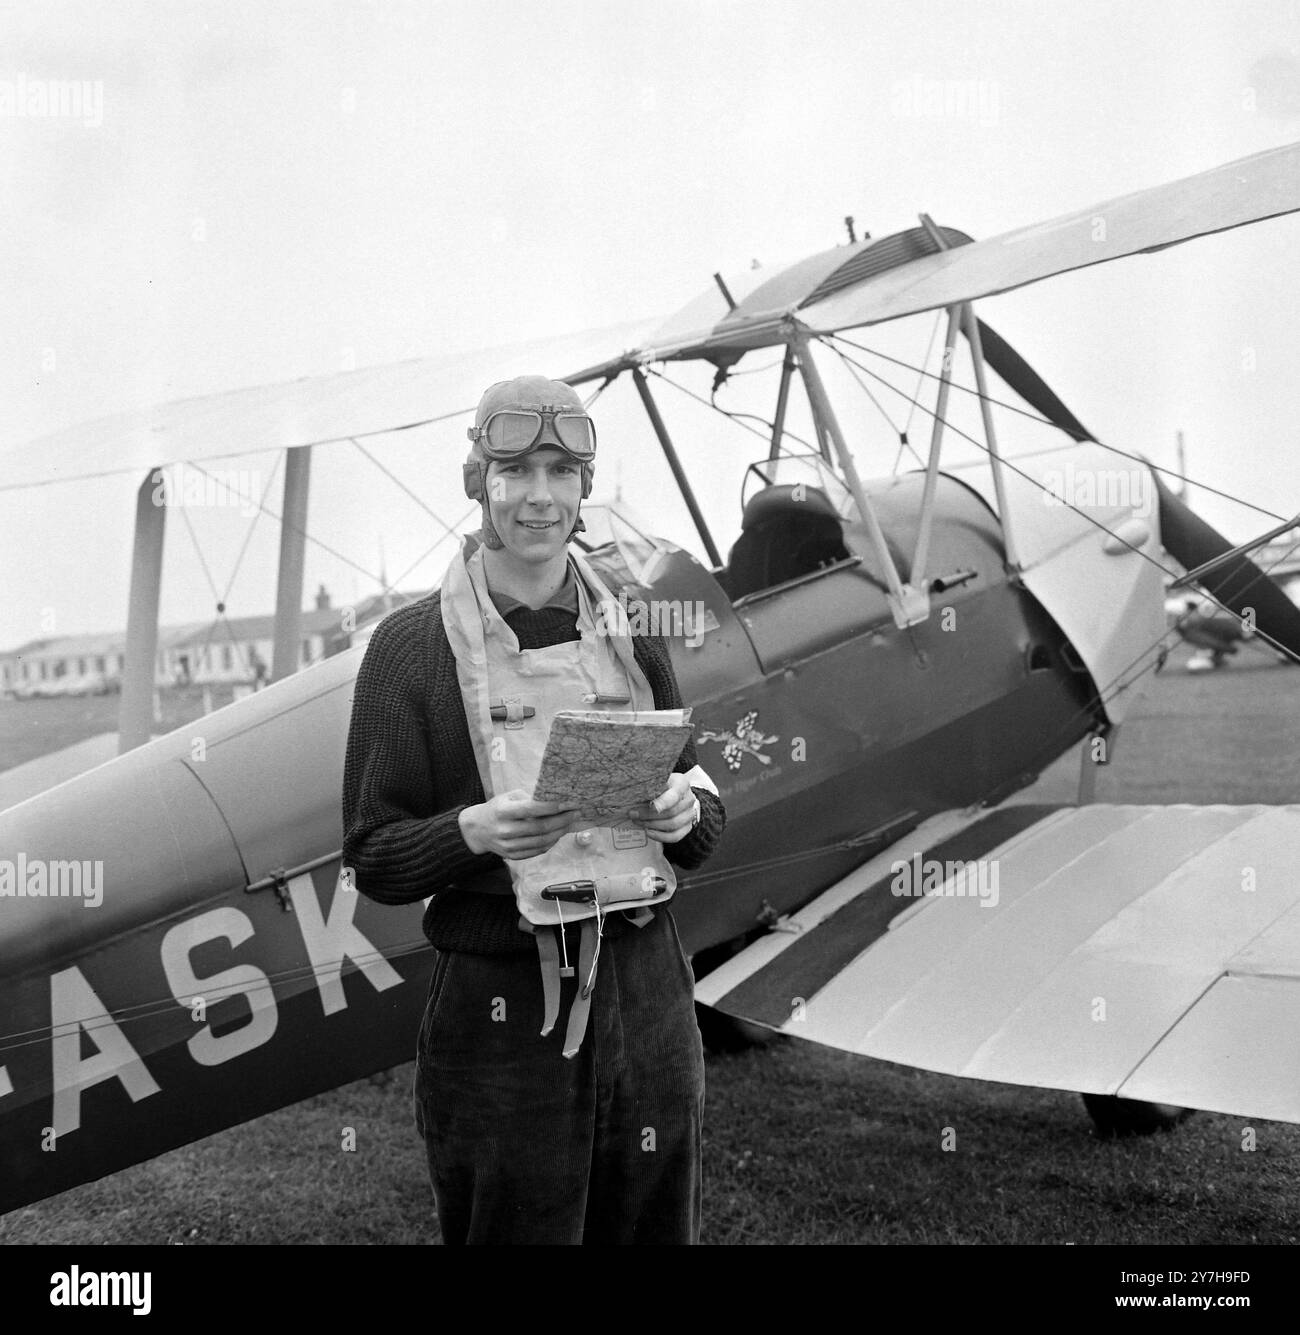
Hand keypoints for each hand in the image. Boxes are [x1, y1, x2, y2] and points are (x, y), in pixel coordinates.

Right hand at [459, 790, 580, 860]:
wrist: (477, 829)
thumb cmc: (498, 808)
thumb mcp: (508, 797)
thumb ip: (529, 797)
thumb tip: (556, 797)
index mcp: (503, 811)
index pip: (532, 809)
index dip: (552, 807)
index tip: (568, 802)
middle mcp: (504, 830)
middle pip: (540, 827)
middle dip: (562, 820)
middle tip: (576, 813)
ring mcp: (508, 845)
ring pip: (541, 841)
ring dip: (560, 832)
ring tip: (570, 822)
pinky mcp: (512, 855)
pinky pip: (537, 850)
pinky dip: (551, 842)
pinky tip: (558, 833)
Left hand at [625, 773, 698, 844]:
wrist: (675, 796)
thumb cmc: (662, 787)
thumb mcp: (656, 782)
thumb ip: (649, 788)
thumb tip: (632, 795)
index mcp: (682, 784)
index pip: (674, 796)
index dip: (662, 803)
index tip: (650, 806)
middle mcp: (689, 799)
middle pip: (671, 812)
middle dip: (649, 815)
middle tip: (633, 814)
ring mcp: (689, 814)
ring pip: (673, 824)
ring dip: (652, 825)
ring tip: (638, 822)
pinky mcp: (687, 827)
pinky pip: (675, 836)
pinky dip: (660, 836)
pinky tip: (648, 832)